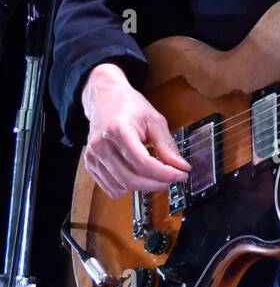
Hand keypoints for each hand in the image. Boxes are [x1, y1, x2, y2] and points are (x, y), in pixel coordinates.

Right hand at [81, 63, 190, 197]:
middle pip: (131, 179)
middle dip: (156, 184)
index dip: (165, 174)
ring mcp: (93, 156)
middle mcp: (101, 145)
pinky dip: (128, 188)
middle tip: (171, 179)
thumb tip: (181, 166)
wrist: (105, 98)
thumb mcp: (154, 120)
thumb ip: (167, 145)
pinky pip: (111, 188)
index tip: (181, 175)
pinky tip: (138, 176)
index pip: (143, 163)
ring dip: (143, 187)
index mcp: (118, 130)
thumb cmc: (129, 106)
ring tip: (155, 175)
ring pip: (121, 187)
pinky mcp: (90, 164)